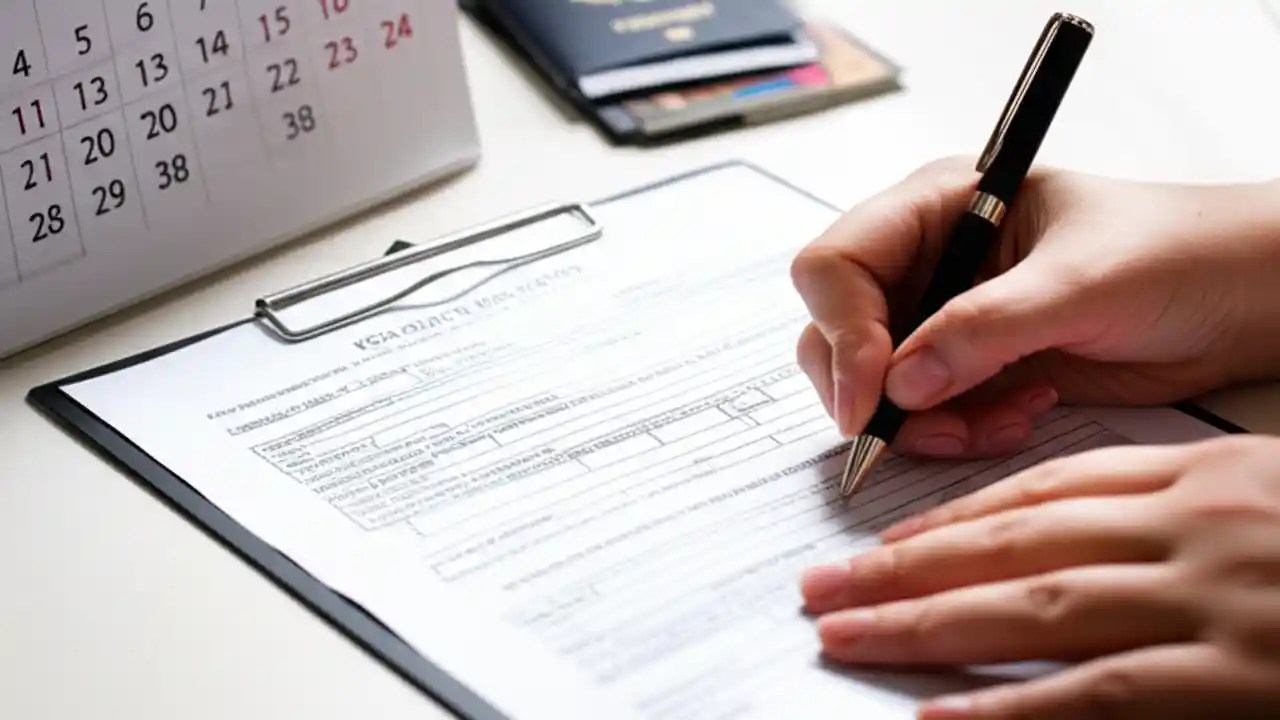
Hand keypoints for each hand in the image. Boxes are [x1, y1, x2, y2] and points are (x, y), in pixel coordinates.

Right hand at [790, 158, 1279, 457]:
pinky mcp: (970, 369)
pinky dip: (958, 432)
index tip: (869, 398)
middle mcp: (927, 260)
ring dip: (923, 421)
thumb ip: (984, 330)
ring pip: (874, 384)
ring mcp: (944, 318)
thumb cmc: (1175, 255)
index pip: (838, 265)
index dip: (841, 331)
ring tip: (996, 423)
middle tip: (920, 431)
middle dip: (872, 390)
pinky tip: (1020, 416)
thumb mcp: (1080, 284)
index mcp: (939, 206)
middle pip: (835, 330)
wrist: (1240, 302)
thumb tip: (897, 384)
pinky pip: (924, 415)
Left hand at [799, 435, 1279, 718]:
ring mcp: (1216, 599)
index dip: (955, 516)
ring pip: (1036, 606)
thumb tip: (1078, 546)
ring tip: (846, 637)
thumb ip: (1176, 516)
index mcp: (1203, 476)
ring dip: (926, 624)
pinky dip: (1012, 707)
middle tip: (823, 587)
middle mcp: (1196, 525)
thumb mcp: (1270, 501)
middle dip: (905, 567)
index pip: (1049, 487)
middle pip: (1017, 542)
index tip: (888, 542)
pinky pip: (1102, 692)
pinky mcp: (1240, 678)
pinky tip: (940, 716)